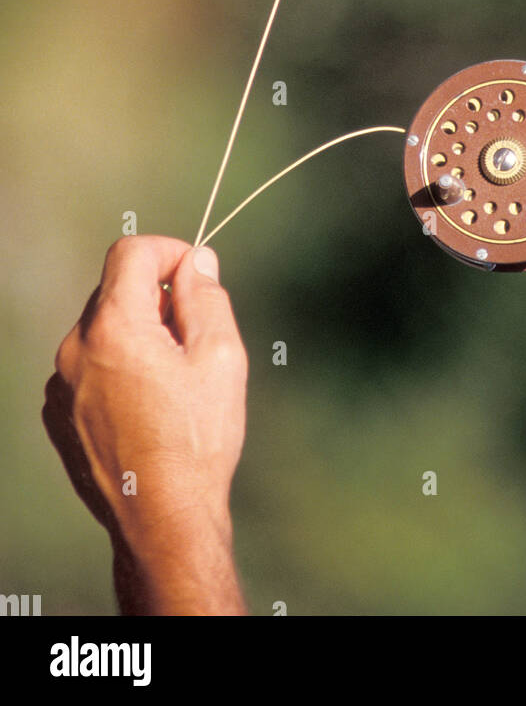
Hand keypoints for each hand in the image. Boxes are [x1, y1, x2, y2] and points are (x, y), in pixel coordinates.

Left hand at [44, 236, 247, 613]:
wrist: (162, 519)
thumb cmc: (197, 441)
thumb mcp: (221, 357)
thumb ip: (207, 296)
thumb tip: (197, 261)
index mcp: (114, 327)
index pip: (131, 252)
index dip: (170, 251)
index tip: (196, 275)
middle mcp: (75, 349)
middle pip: (115, 289)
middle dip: (155, 297)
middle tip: (192, 336)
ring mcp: (61, 383)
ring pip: (101, 328)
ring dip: (134, 333)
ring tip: (170, 379)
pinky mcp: (59, 412)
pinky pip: (87, 365)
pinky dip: (115, 366)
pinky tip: (146, 405)